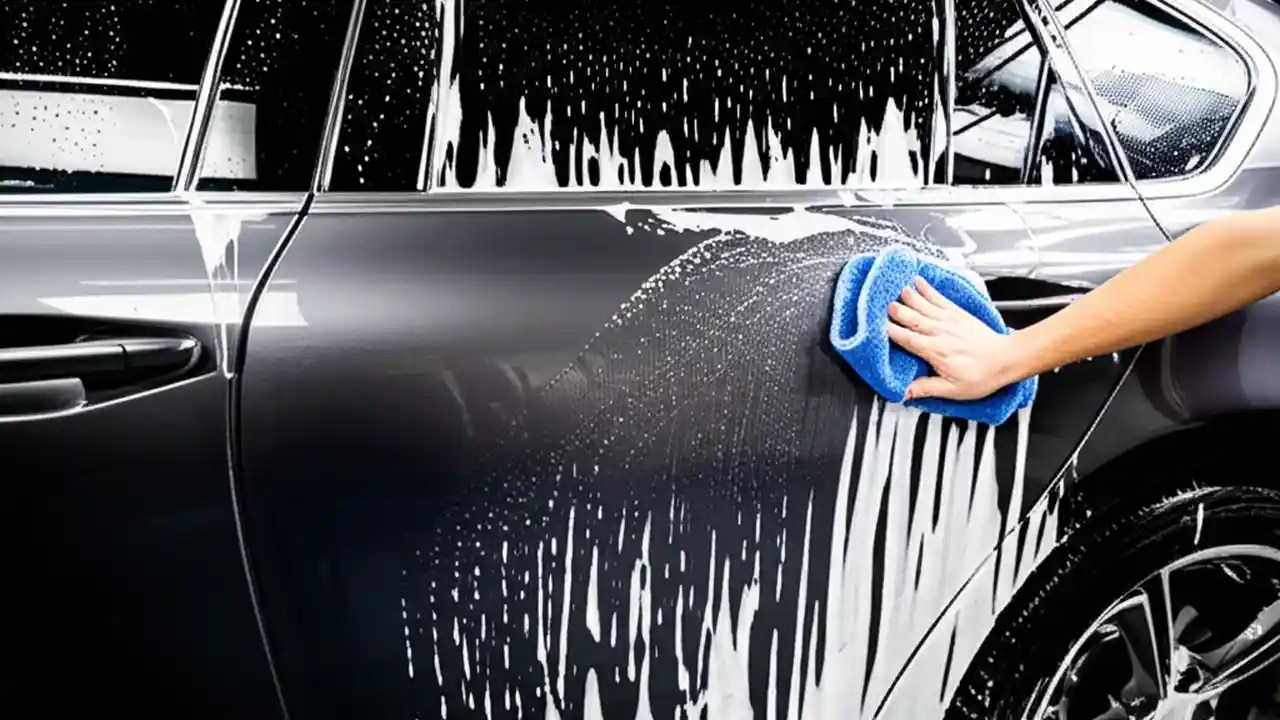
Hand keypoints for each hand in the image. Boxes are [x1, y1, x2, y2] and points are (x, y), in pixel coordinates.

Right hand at [885, 277, 1024, 400]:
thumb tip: (904, 393)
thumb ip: (926, 388)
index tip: (876, 326)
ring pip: (923, 305)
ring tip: (894, 287)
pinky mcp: (957, 314)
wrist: (1006, 359)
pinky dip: (927, 289)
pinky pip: (938, 298)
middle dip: (895, 310)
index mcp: (935, 350)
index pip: (906, 338)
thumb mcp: (952, 390)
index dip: (890, 331)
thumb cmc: (982, 375)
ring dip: (907, 296)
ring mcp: (949, 320)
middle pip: (911, 317)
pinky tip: (918, 281)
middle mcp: (940, 332)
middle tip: (880, 303)